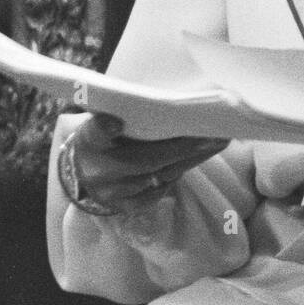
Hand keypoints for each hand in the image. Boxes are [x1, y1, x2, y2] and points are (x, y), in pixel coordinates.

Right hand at [68, 114, 229, 209]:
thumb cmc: (106, 136)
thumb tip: (171, 98)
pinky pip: (158, 191)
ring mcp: (111, 193)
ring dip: (190, 159)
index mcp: (88, 140)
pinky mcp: (125, 207)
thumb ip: (126, 112)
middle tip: (210, 133)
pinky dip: (179, 173)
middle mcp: (96, 170)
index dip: (103, 129)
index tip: (115, 122)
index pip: (94, 133)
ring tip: (216, 142)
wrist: (87, 170)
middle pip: (143, 160)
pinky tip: (200, 157)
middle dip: (181, 147)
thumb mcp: (105, 118)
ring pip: (158, 176)